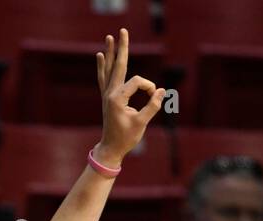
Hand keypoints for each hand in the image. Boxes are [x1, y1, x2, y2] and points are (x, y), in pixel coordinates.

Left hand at [92, 28, 164, 169]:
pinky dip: (102, 67)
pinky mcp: (107, 97)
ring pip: (110, 69)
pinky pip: (103, 78)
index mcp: (117, 99)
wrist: (111, 148)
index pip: (137, 82)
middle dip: (122, 47)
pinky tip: (100, 56)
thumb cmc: (126, 138)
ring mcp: (107, 95)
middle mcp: (110, 94)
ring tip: (109, 37)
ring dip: (111, 52)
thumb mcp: (141, 123)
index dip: (148, 87)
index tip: (154, 97)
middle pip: (119, 66)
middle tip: (123, 30)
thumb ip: (152, 106)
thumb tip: (162, 91)